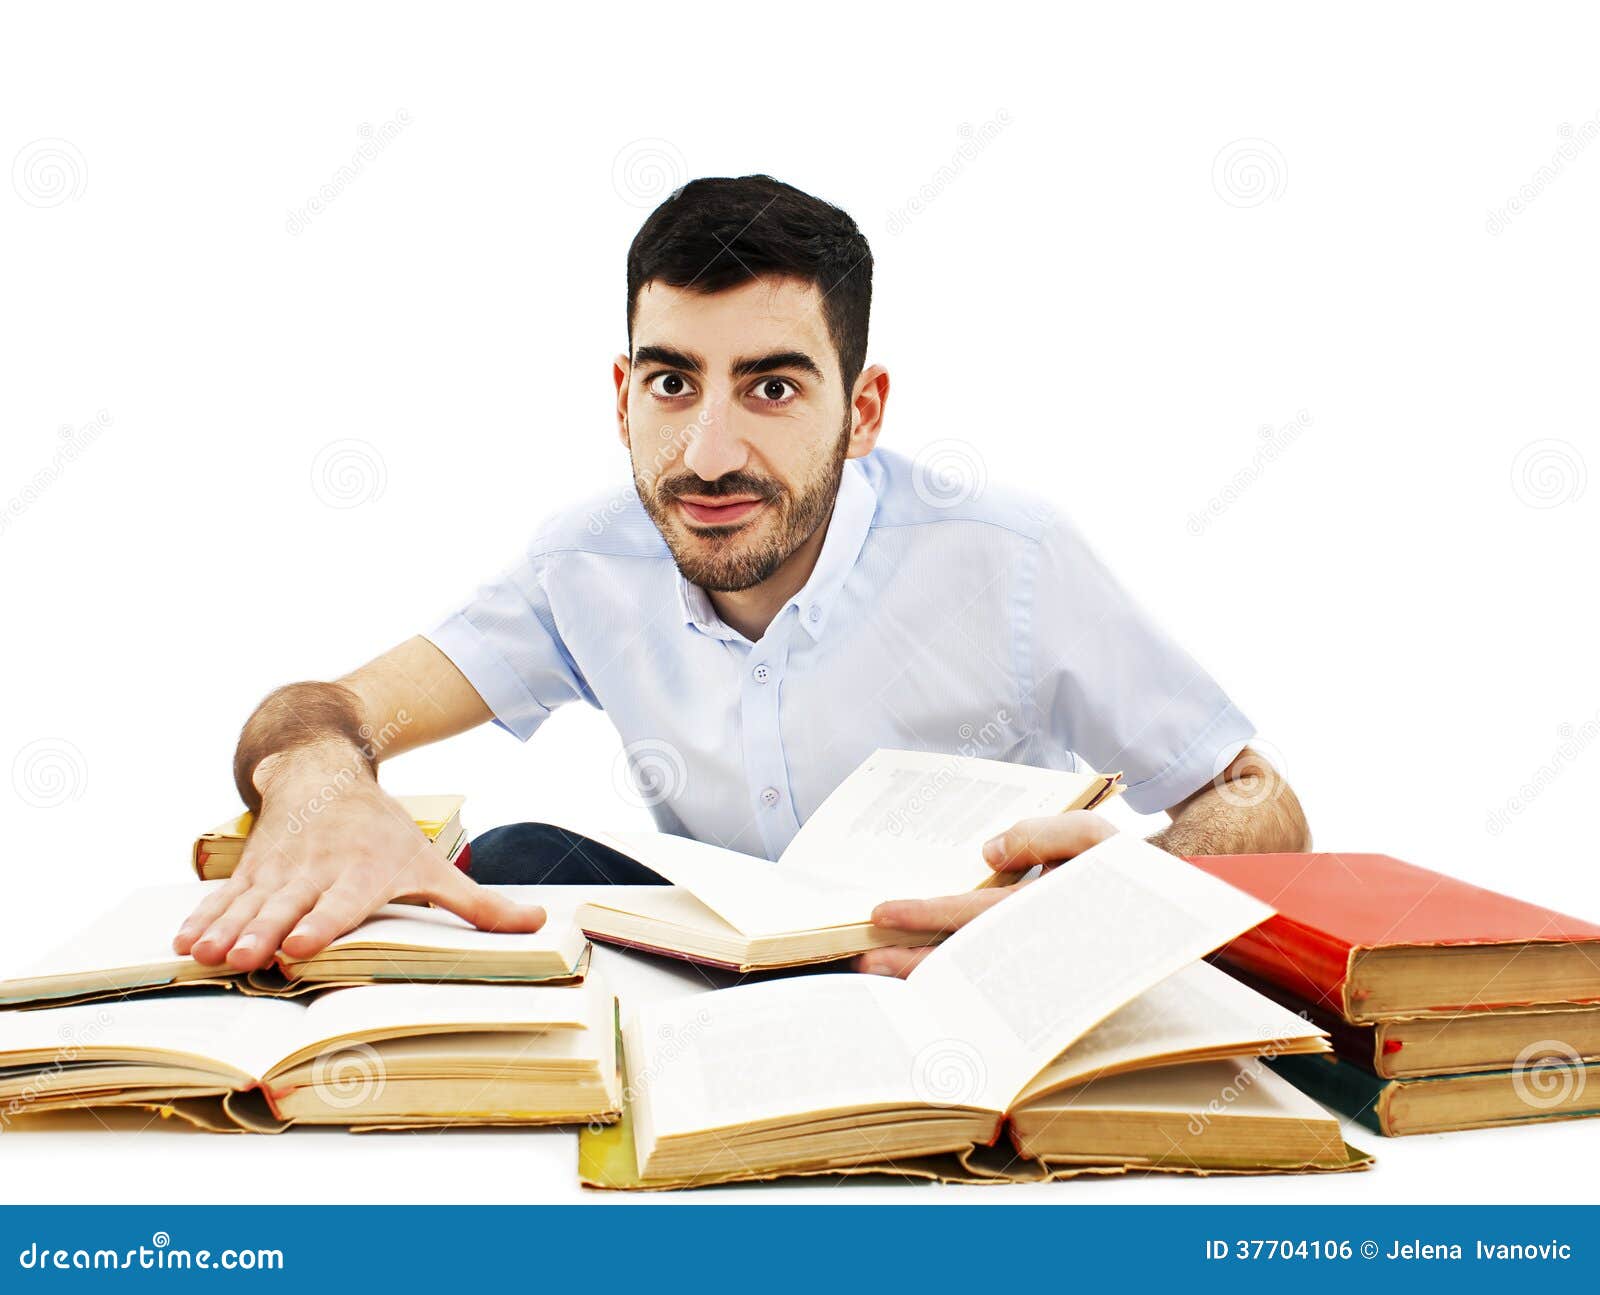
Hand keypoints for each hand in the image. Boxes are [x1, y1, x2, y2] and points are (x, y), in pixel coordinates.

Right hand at [172, 748, 544, 970]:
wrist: (324, 773)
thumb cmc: (383, 833)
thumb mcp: (430, 862)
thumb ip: (477, 903)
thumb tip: (539, 924)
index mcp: (363, 871)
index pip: (343, 901)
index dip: (324, 922)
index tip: (304, 943)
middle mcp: (317, 869)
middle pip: (289, 905)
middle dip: (265, 930)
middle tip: (246, 956)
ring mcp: (279, 869)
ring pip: (251, 903)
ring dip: (227, 929)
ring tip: (205, 955)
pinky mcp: (251, 870)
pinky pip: (225, 897)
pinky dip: (203, 918)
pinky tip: (184, 943)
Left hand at [854, 810, 1117, 977]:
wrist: (1174, 914)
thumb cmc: (1130, 871)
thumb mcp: (1093, 835)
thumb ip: (1043, 834)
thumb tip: (987, 851)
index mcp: (1047, 907)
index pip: (973, 911)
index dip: (925, 912)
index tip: (882, 913)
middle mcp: (1039, 944)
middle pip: (963, 957)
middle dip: (911, 962)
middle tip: (864, 964)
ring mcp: (1041, 967)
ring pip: (973, 976)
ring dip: (927, 977)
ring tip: (883, 977)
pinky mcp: (1044, 980)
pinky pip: (990, 986)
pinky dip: (956, 985)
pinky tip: (928, 982)